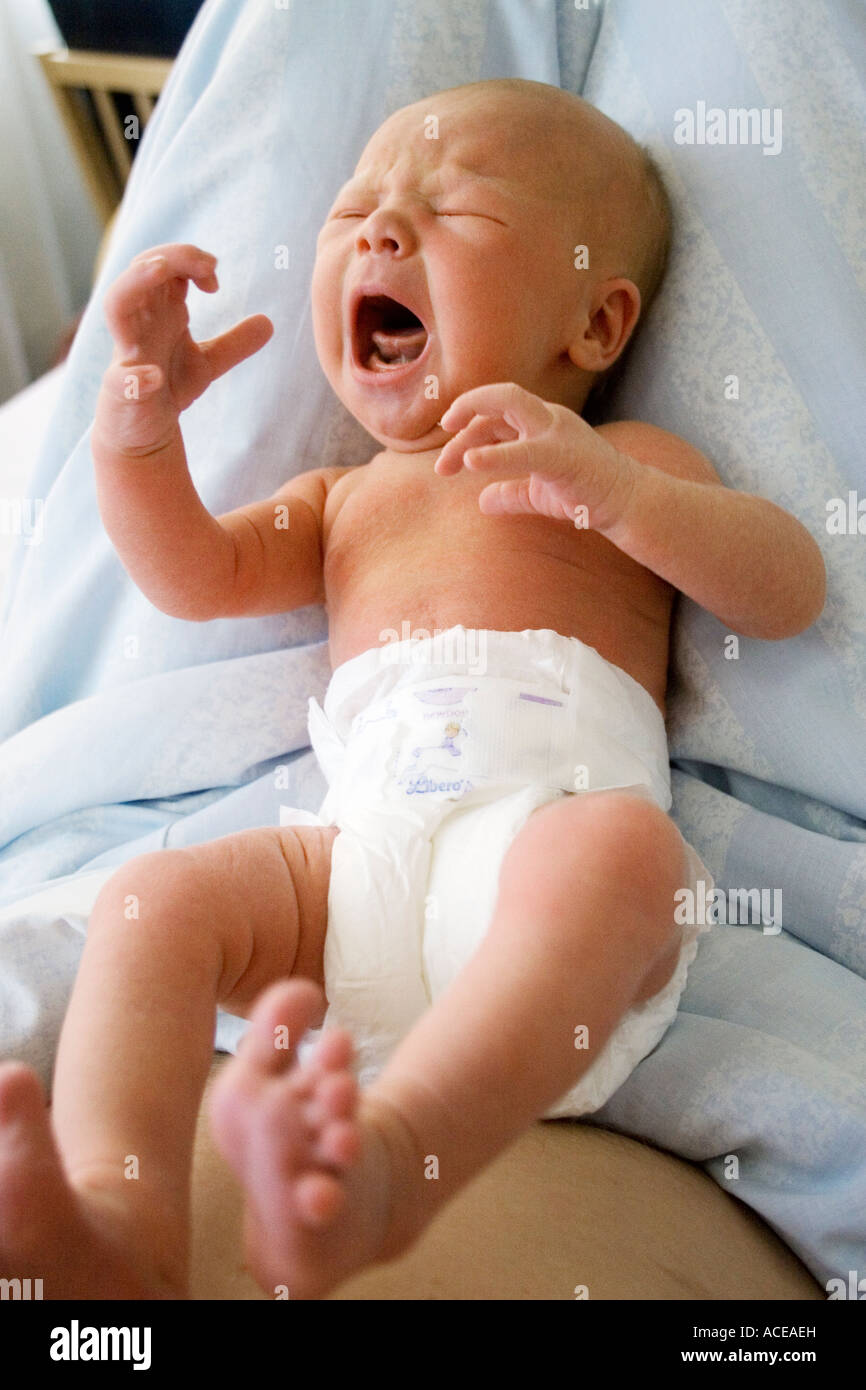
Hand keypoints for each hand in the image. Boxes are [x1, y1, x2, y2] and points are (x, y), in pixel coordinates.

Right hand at [94, 243, 272, 456]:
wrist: (143, 432)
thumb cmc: (168, 386)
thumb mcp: (207, 363)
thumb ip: (235, 343)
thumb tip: (269, 322)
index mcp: (157, 313)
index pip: (163, 266)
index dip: (189, 260)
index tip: (215, 277)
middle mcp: (139, 324)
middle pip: (141, 270)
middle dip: (171, 257)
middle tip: (208, 265)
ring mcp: (128, 355)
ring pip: (117, 305)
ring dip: (135, 282)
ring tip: (159, 270)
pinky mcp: (122, 391)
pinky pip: (121, 379)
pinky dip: (134, 376)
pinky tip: (154, 377)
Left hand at [435, 382, 635, 530]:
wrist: (626, 502)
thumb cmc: (584, 493)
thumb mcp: (538, 493)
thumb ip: (509, 493)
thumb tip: (483, 502)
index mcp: (542, 422)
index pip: (498, 413)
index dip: (469, 426)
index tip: (449, 448)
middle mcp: (548, 418)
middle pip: (500, 398)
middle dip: (466, 407)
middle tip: (442, 429)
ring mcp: (557, 431)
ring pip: (508, 409)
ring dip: (471, 433)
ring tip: (446, 463)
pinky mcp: (563, 454)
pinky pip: (524, 450)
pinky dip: (495, 454)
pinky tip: (472, 462)